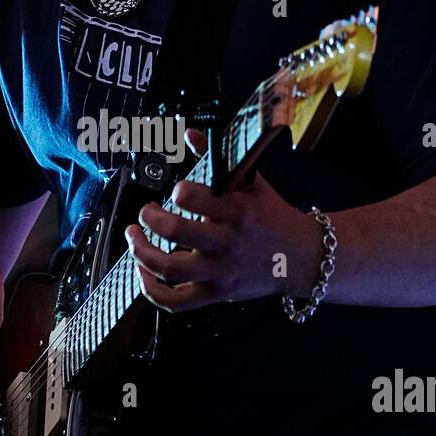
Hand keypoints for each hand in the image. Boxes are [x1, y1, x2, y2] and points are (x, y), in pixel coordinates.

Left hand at [124, 128, 320, 312]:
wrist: (301, 257)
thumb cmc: (272, 217)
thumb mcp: (251, 183)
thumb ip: (217, 158)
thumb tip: (190, 134)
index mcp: (236, 210)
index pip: (196, 198)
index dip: (178, 192)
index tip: (175, 190)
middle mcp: (226, 242)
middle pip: (177, 232)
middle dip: (151, 219)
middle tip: (146, 212)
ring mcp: (220, 271)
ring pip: (170, 268)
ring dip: (142, 252)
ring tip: (134, 238)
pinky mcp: (215, 294)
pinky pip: (176, 302)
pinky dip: (152, 290)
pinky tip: (143, 272)